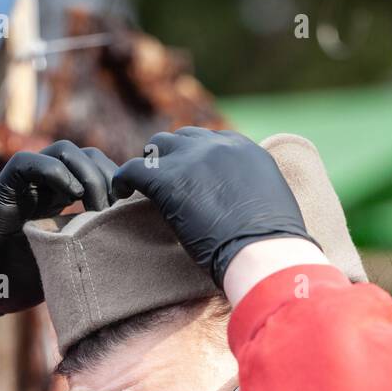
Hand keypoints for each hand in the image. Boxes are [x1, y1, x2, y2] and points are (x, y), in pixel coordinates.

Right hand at [0, 141, 116, 344]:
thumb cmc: (16, 286)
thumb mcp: (67, 265)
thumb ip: (90, 247)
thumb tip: (132, 252)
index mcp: (61, 202)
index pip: (97, 172)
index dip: (117, 183)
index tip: (130, 210)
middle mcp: (43, 188)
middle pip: (85, 156)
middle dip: (107, 176)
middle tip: (116, 209)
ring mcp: (22, 186)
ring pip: (62, 152)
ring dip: (87, 173)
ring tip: (97, 206)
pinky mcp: (1, 190)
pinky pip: (28, 162)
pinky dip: (54, 171)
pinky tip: (71, 197)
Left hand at [112, 128, 315, 286]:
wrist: (264, 252)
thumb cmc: (271, 244)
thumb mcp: (269, 204)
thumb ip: (250, 191)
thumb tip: (241, 204)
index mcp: (244, 150)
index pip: (211, 141)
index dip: (196, 159)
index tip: (190, 177)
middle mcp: (218, 145)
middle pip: (183, 138)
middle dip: (172, 157)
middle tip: (164, 182)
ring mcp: (192, 159)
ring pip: (158, 146)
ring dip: (151, 164)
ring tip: (142, 186)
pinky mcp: (168, 179)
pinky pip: (133, 169)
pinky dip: (124, 179)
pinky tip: (120, 193)